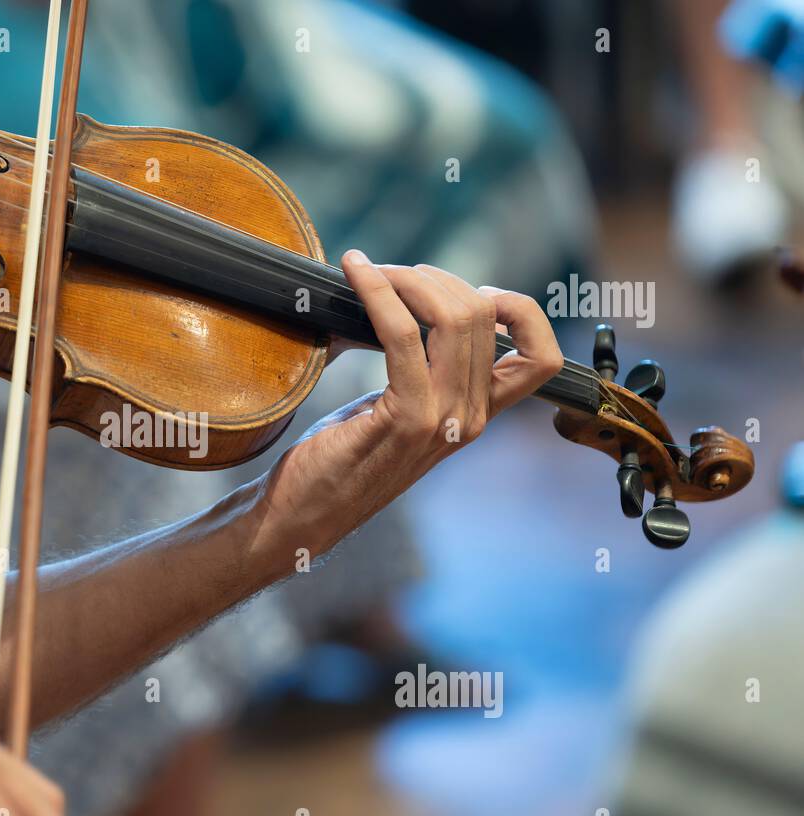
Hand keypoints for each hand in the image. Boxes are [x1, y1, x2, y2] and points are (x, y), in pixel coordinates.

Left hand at [254, 251, 561, 556]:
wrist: (304, 515)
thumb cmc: (339, 459)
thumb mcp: (395, 408)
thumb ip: (418, 365)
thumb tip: (396, 296)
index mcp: (477, 415)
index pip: (541, 357)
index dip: (519, 311)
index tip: (467, 292)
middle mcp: (470, 419)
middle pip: (484, 317)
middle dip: (433, 278)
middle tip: (388, 274)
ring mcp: (443, 420)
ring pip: (454, 318)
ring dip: (406, 279)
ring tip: (370, 271)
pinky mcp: (405, 417)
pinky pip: (404, 334)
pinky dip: (378, 293)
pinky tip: (355, 273)